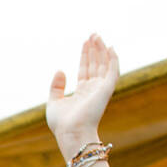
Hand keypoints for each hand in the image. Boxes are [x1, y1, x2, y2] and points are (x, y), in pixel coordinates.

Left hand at [46, 34, 118, 160]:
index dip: (85, 56)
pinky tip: (110, 48)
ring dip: (102, 50)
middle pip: (95, 64)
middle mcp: (93, 89)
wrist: (70, 133)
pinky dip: (113, 59)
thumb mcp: (54, 102)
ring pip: (104, 65)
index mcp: (82, 92)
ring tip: (97, 36)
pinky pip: (112, 71)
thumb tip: (60, 70)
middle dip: (94, 49)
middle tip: (93, 34)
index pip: (85, 70)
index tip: (85, 42)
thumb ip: (56, 86)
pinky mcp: (106, 90)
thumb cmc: (62, 123)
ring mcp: (100, 89)